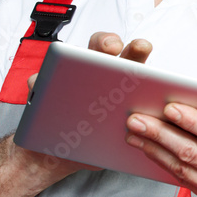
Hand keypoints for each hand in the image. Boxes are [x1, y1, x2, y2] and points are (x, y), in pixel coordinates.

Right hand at [11, 31, 153, 179]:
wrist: (57, 155)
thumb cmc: (94, 139)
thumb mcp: (120, 134)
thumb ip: (138, 123)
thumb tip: (159, 125)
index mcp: (119, 80)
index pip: (130, 56)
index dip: (137, 49)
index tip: (143, 46)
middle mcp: (93, 73)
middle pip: (101, 47)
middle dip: (107, 42)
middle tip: (112, 47)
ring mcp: (65, 78)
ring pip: (67, 56)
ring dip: (70, 57)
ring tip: (73, 62)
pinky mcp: (41, 89)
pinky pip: (38, 80)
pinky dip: (39, 82)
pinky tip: (40, 88)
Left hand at [124, 96, 196, 196]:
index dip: (195, 122)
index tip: (174, 108)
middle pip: (192, 152)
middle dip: (162, 133)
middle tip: (139, 119)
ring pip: (183, 167)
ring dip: (156, 148)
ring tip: (135, 132)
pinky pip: (185, 180)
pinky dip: (165, 165)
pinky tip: (152, 152)